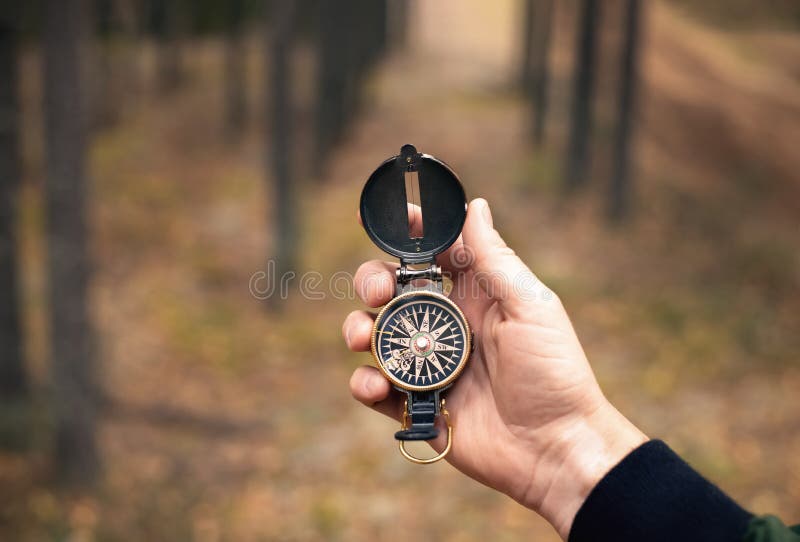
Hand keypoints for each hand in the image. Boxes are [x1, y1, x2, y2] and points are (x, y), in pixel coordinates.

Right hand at [343, 199, 646, 538]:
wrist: (555, 449)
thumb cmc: (554, 374)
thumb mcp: (530, 307)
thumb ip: (495, 260)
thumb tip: (475, 206)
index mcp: (474, 295)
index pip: (432, 253)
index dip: (406, 233)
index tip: (381, 219)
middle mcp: (445, 325)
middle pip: (391, 290)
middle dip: (372, 281)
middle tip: (378, 292)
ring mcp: (428, 364)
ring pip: (374, 335)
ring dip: (358, 329)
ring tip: (364, 338)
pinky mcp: (416, 403)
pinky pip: (375, 386)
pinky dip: (364, 382)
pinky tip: (379, 385)